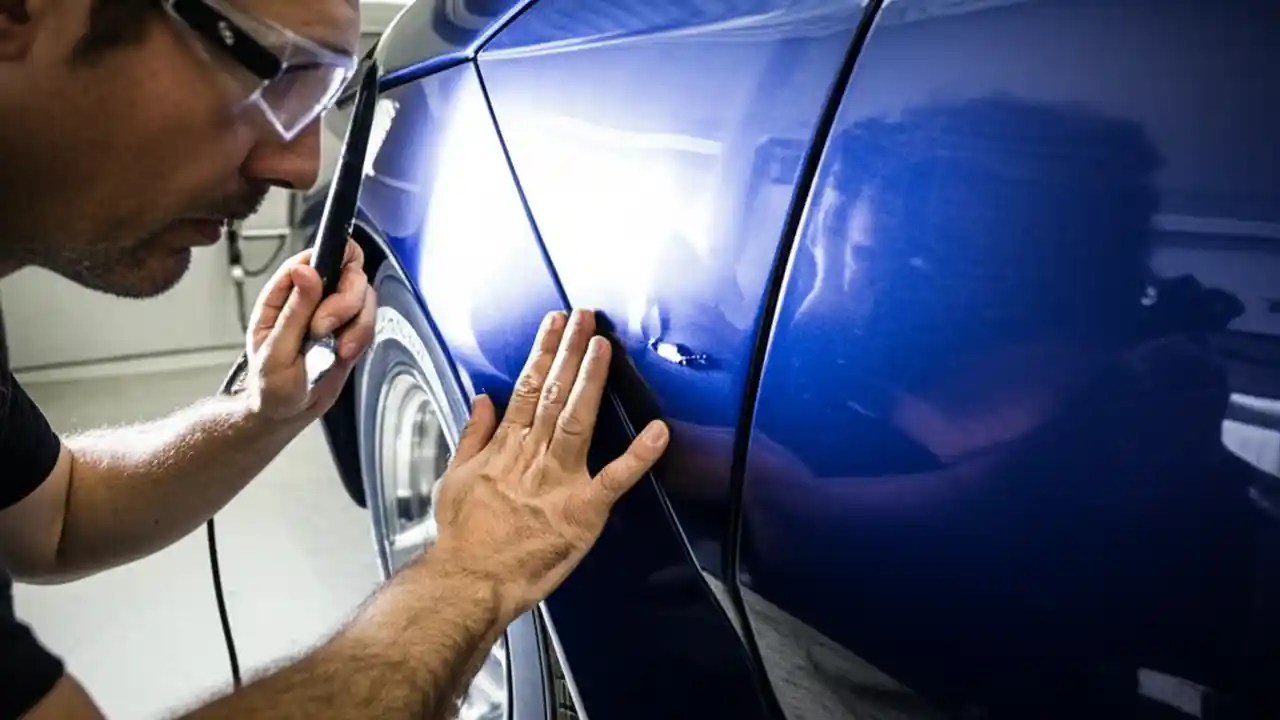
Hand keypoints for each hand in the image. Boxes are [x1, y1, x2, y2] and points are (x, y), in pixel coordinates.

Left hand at [245, 240, 375, 421]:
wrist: (287, 412)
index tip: (336, 284)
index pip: (315, 256)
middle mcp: (312, 296)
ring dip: (356, 324)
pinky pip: (371, 321)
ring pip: (365, 296)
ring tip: (336, 349)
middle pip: (350, 271)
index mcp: (285, 293)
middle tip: (325, 329)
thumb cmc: (270, 385)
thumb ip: (294, 310)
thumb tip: (305, 271)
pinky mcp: (351, 330)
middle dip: (345, 301)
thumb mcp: (276, 349)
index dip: (333, 261)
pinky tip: (344, 354)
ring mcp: (334, 312)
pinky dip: (362, 338)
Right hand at [429, 309, 669, 622]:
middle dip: (571, 351)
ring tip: (603, 346)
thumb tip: (484, 398)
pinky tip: (658, 431)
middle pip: (553, 393)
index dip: (544, 352)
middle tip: (585, 316)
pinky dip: (639, 456)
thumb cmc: (463, 537)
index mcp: (505, 447)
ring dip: (591, 380)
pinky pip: (616, 479)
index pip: (527, 387)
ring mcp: (559, 481)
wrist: (469, 582)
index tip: (556, 324)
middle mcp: (533, 456)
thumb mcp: (455, 478)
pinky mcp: (583, 511)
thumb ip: (473, 435)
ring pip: (577, 419)